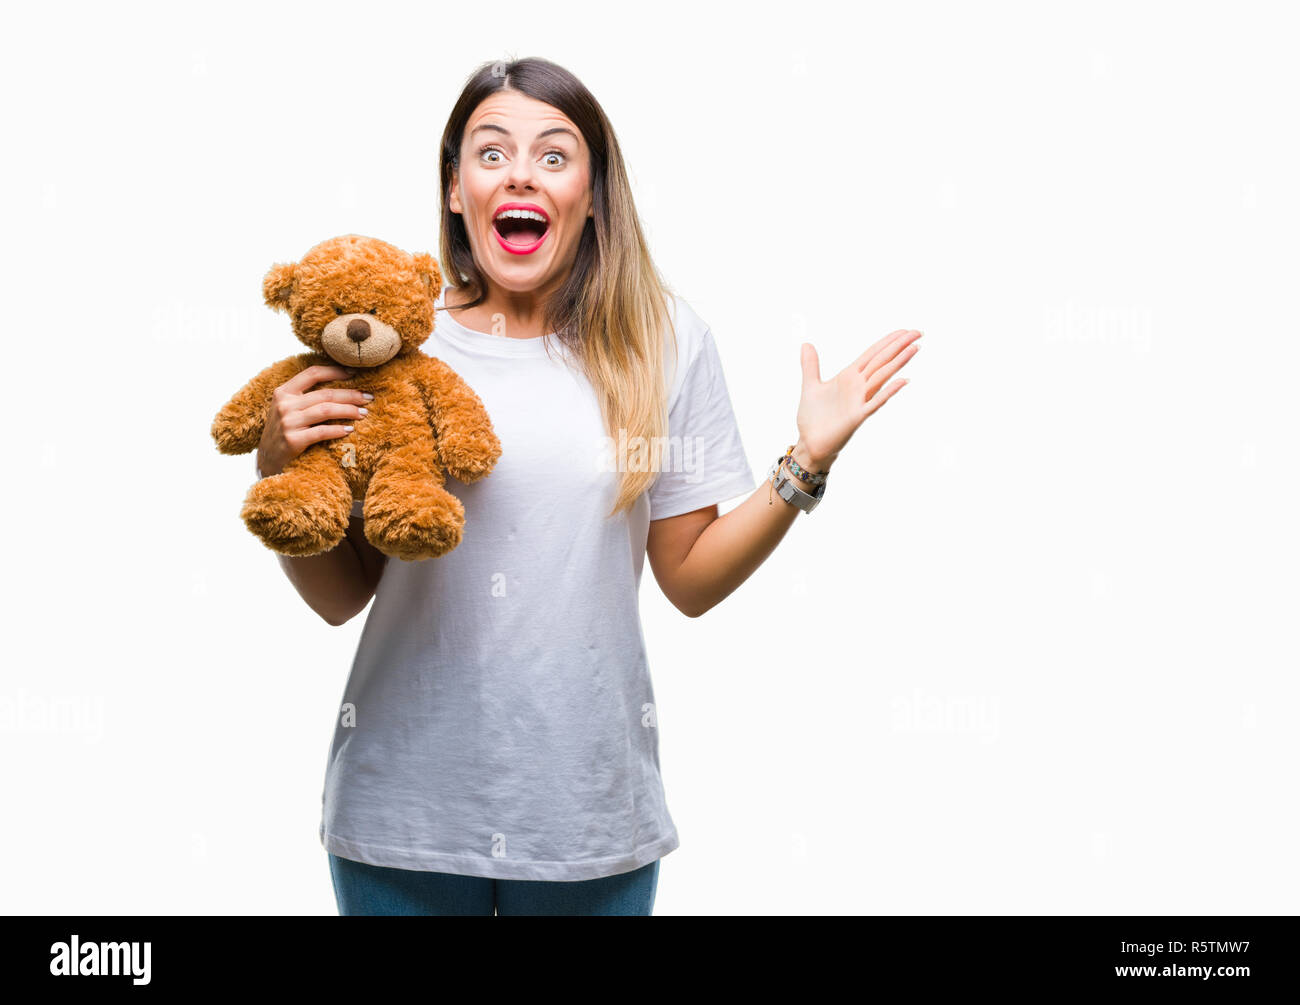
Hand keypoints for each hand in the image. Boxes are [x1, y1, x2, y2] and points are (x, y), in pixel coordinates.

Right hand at [256, 365, 370, 476]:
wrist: (267, 459)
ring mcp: (288, 422)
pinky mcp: (293, 440)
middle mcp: (284, 404)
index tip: (354, 373)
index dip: (335, 371)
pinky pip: (322, 432)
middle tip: (368, 398)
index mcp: (283, 392)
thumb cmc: (284, 431)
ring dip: (349, 411)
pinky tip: (350, 430)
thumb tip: (340, 384)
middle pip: (325, 394)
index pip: (312, 373)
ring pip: (326, 410)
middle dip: (350, 395)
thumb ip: (305, 396)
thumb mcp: (287, 408)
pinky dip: (338, 430)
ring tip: (363, 413)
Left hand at [794, 329, 922, 470]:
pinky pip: (876, 402)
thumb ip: (810, 365)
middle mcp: (857, 386)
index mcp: (848, 377)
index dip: (888, 342)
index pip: (872, 354)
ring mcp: (860, 400)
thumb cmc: (812, 418)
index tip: (905, 331)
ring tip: (914, 348)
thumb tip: (806, 344)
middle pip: (881, 361)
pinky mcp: (857, 416)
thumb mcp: (810, 386)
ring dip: (898, 363)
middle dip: (898, 346)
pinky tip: (903, 381)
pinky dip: (889, 391)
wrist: (810, 443)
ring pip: (882, 377)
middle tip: (918, 333)